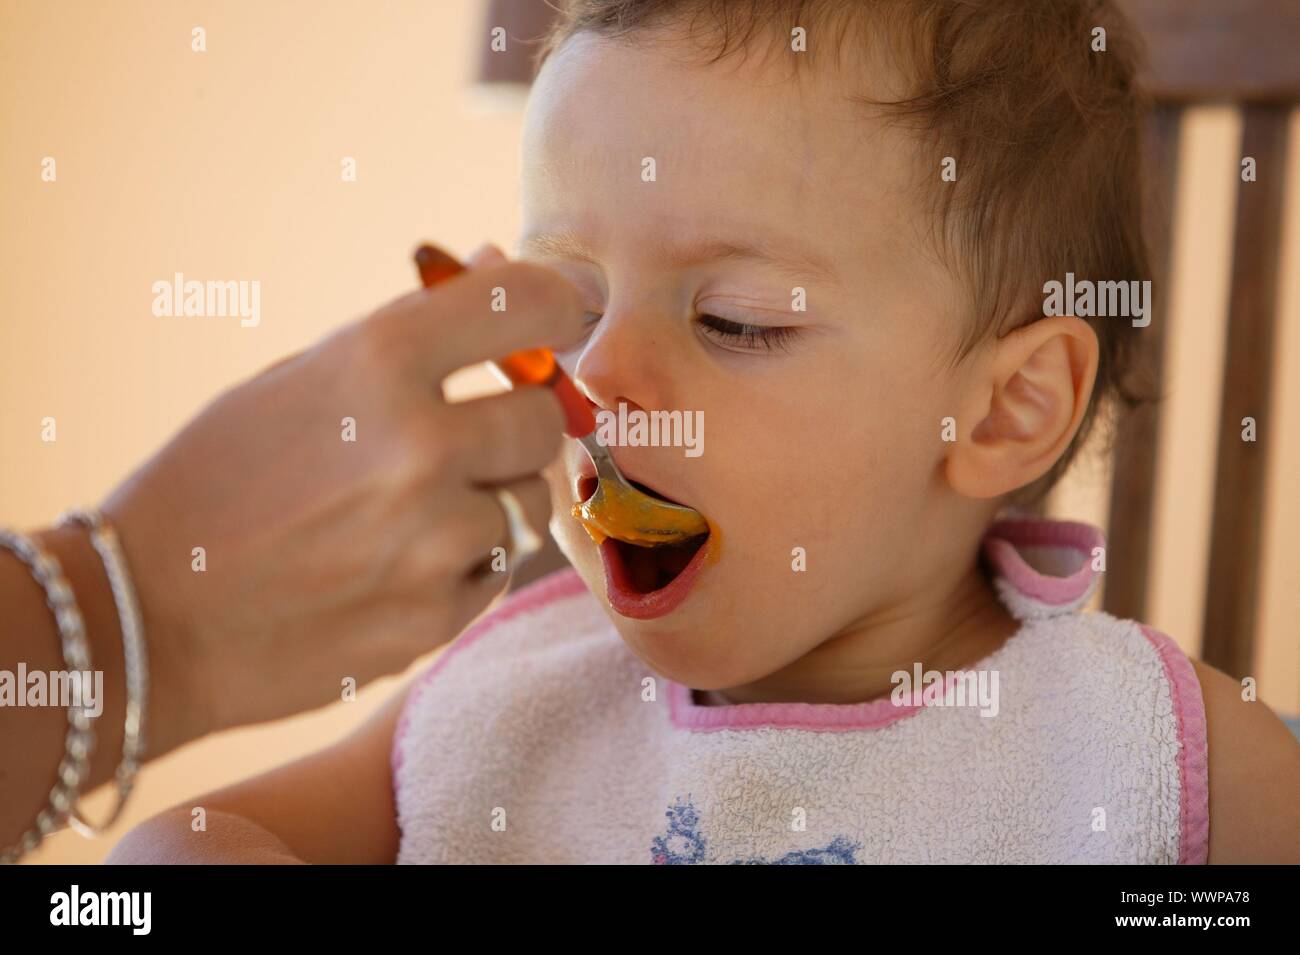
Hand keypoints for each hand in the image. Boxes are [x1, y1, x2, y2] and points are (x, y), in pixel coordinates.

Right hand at [101, 246, 583, 748]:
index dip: (552, 308)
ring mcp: (434, 539)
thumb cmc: (218, 479)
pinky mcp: (437, 616)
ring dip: (488, 501)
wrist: (148, 614)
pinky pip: (496, 569)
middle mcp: (420, 446)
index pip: (526, 301)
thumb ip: (414, 328)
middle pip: (545, 419)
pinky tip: (390, 566)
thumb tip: (502, 262)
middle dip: (517, 424)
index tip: (552, 323)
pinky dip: (462, 563)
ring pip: (527, 503)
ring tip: (405, 513)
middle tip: (467, 437)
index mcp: (378, 362)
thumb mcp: (301, 378)